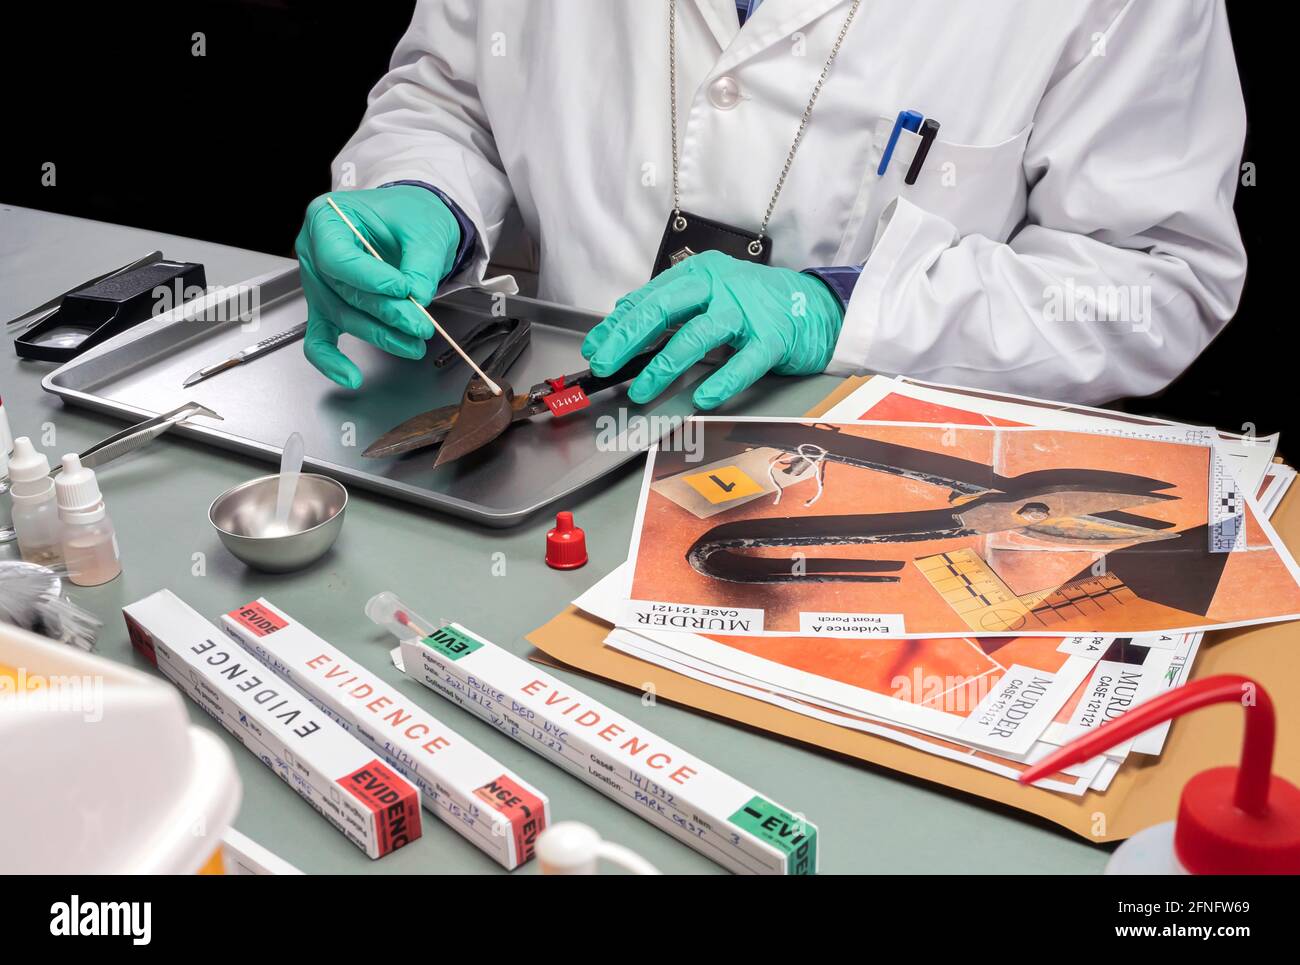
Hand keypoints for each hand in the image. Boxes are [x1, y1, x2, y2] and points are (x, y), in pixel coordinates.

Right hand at [295, 185, 460, 387]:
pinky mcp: (328, 307)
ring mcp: (318, 283)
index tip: (403, 289)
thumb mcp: (423, 230)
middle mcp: (314, 251)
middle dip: (386, 313)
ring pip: (343, 317)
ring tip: (413, 343)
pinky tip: (349, 376)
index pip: (338, 257)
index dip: (370, 278)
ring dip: (380, 335)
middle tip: (420, 324)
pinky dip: (331, 361)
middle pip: (344, 291)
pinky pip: (319, 339)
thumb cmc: (409, 215)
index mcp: (327, 219)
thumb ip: (420, 265)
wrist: (411, 222)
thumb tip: (417, 299)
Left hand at [581, 251, 843, 408]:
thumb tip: (623, 315)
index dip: (618, 325)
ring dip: (665, 365)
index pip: (649, 298)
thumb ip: (670, 303)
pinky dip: (721, 381)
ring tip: (643, 389)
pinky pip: (743, 362)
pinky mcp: (772, 339)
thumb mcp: (710, 293)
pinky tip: (703, 398)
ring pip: (697, 335)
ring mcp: (747, 312)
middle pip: (664, 309)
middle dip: (628, 339)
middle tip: (605, 365)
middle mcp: (720, 287)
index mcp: (701, 274)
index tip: (595, 347)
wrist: (817, 307)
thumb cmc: (759, 303)